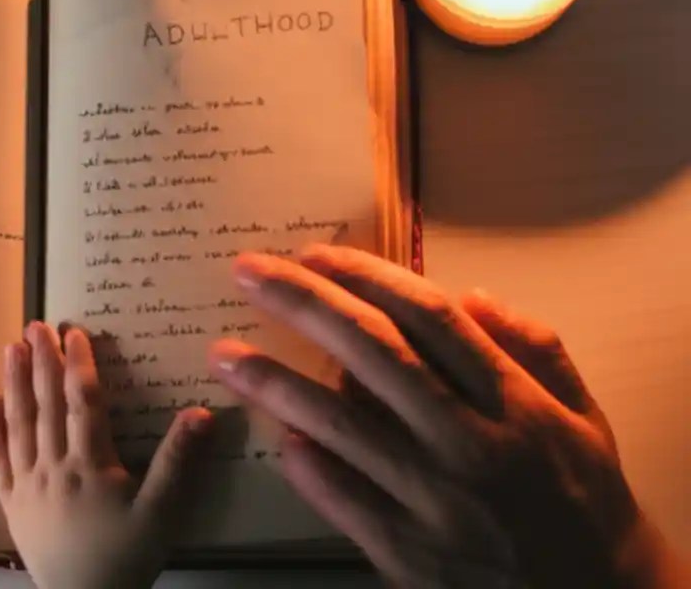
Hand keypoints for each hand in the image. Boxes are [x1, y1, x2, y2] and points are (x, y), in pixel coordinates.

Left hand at [0, 321, 211, 588]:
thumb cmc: (126, 558)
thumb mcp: (161, 512)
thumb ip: (177, 461)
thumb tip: (200, 412)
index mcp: (89, 465)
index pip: (83, 402)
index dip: (79, 363)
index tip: (74, 331)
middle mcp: (53, 467)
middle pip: (46, 404)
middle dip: (43, 361)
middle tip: (37, 324)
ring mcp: (26, 484)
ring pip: (18, 424)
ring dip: (15, 382)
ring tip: (11, 347)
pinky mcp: (10, 502)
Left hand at [210, 245, 687, 588]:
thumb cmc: (580, 498)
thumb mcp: (581, 415)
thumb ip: (534, 348)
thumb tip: (472, 295)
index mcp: (511, 400)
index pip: (428, 318)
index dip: (365, 277)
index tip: (314, 253)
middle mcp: (469, 441)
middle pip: (372, 353)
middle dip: (303, 304)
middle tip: (249, 273)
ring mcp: (434, 499)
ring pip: (341, 424)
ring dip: (276, 382)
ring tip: (225, 353)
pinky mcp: (407, 552)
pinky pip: (340, 497)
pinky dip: (304, 462)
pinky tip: (271, 431)